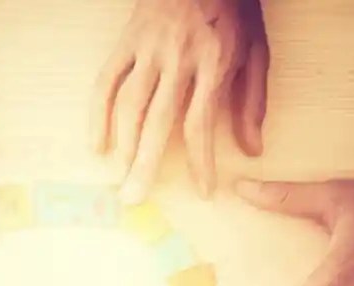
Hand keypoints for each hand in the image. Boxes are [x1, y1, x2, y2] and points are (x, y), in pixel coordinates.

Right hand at [93, 0, 267, 201]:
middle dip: (145, 163)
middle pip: (158, 120)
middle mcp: (178, 59)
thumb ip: (252, 101)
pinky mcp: (127, 41)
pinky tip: (96, 143)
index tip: (202, 191)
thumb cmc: (234, 9)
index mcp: (213, 63)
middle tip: (134, 198)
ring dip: (122, 145)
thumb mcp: (256, 50)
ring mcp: (148, 49)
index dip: (201, 161)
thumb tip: (252, 149)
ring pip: (130, 103)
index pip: (201, 122)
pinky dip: (97, 112)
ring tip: (120, 180)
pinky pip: (107, 80)